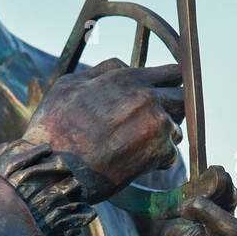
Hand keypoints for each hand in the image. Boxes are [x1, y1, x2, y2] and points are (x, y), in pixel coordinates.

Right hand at [24, 59, 184, 200]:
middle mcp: (147, 98)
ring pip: (177, 129)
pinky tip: (134, 161)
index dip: (172, 83)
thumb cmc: (54, 128)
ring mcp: (156, 126)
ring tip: (135, 145)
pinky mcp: (158, 154)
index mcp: (127, 79)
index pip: (173, 72)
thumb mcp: (68, 85)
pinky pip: (170, 155)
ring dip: (163, 136)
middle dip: (171, 109)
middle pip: (183, 99)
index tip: (168, 91)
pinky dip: (157, 160)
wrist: (53, 169)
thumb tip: (123, 66)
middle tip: (153, 121)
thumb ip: (101, 72)